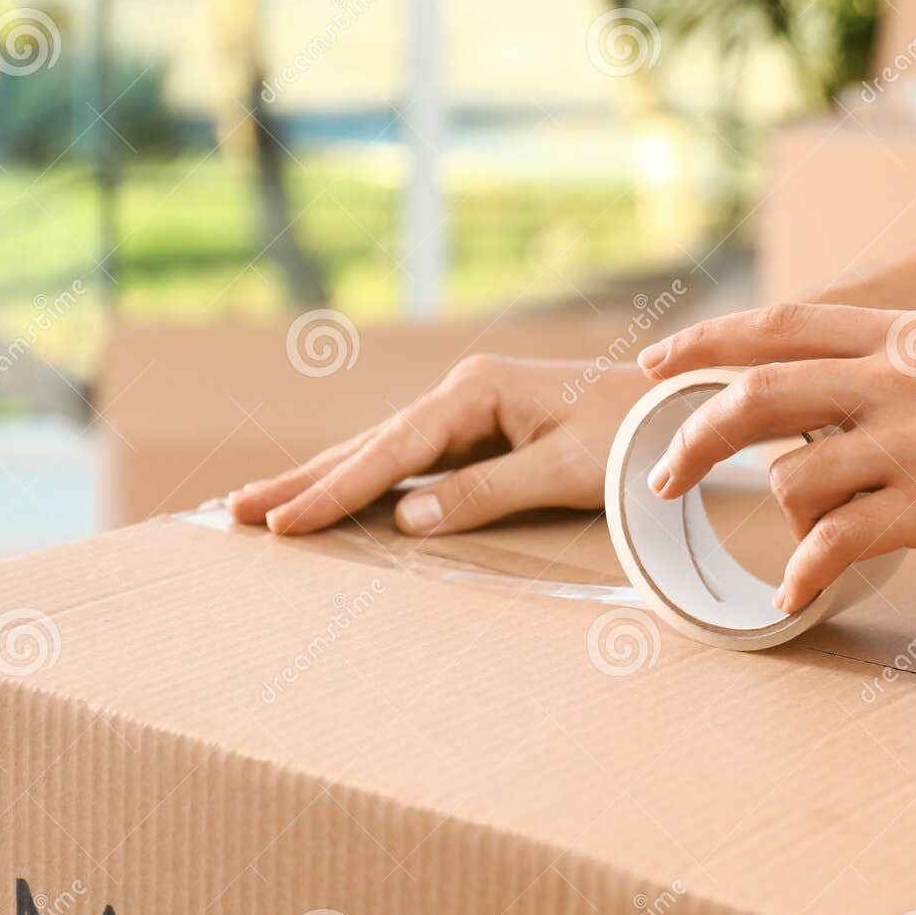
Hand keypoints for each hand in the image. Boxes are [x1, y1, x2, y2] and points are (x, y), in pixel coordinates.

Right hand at [228, 357, 649, 534]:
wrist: (679, 411)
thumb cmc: (632, 440)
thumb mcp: (564, 473)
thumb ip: (485, 494)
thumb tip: (404, 519)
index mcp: (475, 391)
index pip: (391, 451)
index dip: (335, 491)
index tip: (284, 523)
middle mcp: (463, 392)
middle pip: (371, 445)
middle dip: (305, 481)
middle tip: (235, 512)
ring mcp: (471, 409)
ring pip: (386, 453)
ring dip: (327, 481)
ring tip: (265, 506)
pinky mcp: (484, 429)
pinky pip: (415, 461)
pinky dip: (371, 481)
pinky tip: (339, 497)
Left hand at [636, 303, 915, 612]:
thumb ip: (905, 369)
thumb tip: (841, 398)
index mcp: (907, 336)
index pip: (780, 323)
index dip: (706, 341)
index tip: (654, 364)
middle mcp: (899, 378)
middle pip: (757, 393)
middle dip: (693, 435)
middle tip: (660, 475)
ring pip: (792, 477)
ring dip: (778, 520)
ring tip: (800, 548)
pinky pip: (837, 543)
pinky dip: (801, 572)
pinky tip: (792, 593)